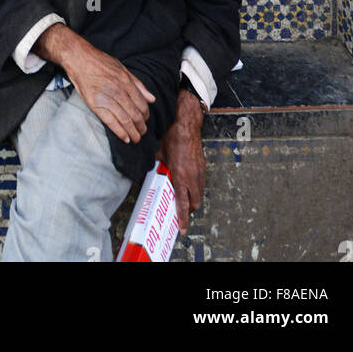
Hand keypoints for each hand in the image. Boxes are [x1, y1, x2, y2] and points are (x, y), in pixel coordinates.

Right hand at [35, 26, 154, 144]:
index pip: (141, 103)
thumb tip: (152, 99)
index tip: (145, 120)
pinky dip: (120, 132)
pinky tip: (125, 138)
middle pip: (135, 114)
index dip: (145, 115)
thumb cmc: (100, 62)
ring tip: (136, 138)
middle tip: (142, 132)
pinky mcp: (95, 104)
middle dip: (141, 126)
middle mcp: (118, 90)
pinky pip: (110, 122)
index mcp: (126, 81)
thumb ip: (137, 84)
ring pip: (125, 120)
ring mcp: (106, 98)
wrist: (79, 58)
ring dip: (133, 132)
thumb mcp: (122, 68)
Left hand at [156, 88, 204, 232]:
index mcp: (180, 176)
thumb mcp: (158, 153)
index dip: (183, 219)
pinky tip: (187, 184)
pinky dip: (196, 188)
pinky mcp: (203, 166)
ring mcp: (200, 172)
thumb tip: (149, 172)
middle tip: (180, 212)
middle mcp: (192, 177)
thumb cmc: (171, 137)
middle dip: (188, 211)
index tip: (183, 229)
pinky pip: (201, 183)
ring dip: (193, 199)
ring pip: (200, 194)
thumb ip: (156, 166)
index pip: (183, 203)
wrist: (186, 123)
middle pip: (195, 203)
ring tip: (183, 198)